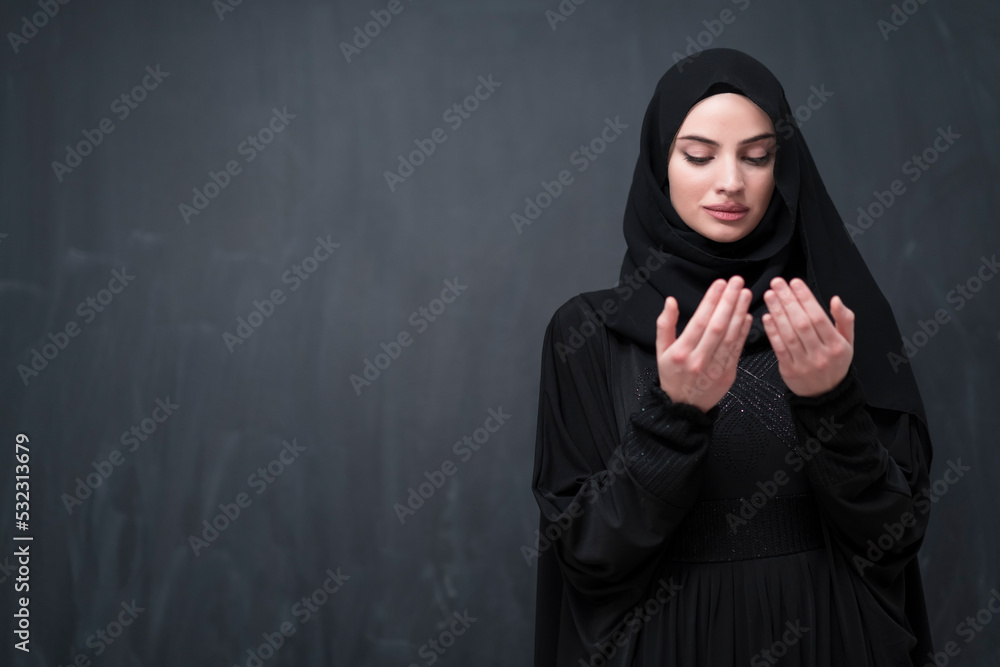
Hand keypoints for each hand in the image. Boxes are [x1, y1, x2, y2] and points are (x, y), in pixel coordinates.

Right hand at [656, 276, 752, 412]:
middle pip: (718, 326)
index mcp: (680, 353)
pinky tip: (747, 316)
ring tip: (745, 293)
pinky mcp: (728, 374)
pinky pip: (738, 349)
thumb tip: (670, 301)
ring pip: (730, 337)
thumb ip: (664, 325)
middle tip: (737, 282)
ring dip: (740, 313)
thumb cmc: (671, 376)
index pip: (699, 322)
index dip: (711, 301)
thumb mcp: (660, 351)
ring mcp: (715, 368)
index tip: (720, 284)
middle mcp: (698, 360)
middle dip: (729, 301)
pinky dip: (744, 331)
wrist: (683, 408)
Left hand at [762, 277, 854, 397]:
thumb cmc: (835, 363)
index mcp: (837, 345)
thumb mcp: (848, 341)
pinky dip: (772, 331)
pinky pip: (778, 347)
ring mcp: (804, 363)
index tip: (795, 283)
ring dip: (777, 312)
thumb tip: (836, 300)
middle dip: (788, 300)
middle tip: (777, 283)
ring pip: (788, 334)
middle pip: (802, 323)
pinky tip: (767, 316)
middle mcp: (821, 354)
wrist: (826, 394)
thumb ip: (844, 319)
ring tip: (770, 295)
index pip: (819, 317)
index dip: (805, 298)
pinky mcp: (789, 370)